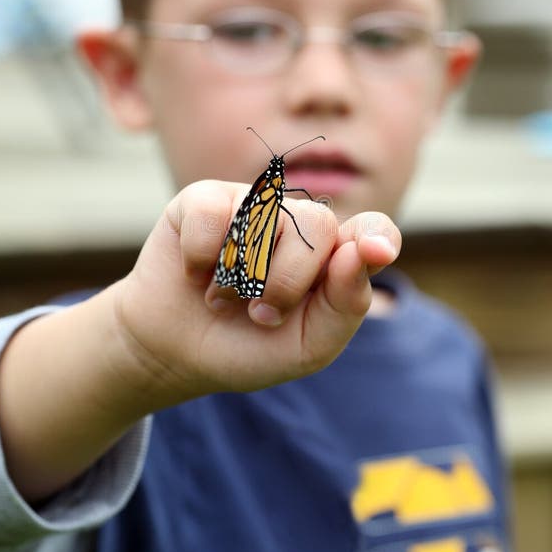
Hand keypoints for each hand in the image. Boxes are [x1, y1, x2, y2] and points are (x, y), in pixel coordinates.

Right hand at [113, 180, 400, 410]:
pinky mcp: (204, 199)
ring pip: (265, 220)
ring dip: (238, 280)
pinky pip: (213, 215)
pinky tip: (196, 274)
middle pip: (319, 225)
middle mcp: (297, 222)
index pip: (373, 231)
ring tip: (223, 298)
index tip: (374, 251)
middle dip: (286, 284)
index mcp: (332, 257)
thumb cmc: (249, 347)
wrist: (176, 352)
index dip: (376, 236)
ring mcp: (252, 205)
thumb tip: (358, 253)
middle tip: (260, 314)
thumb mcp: (307, 347)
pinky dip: (201, 258)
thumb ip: (345, 306)